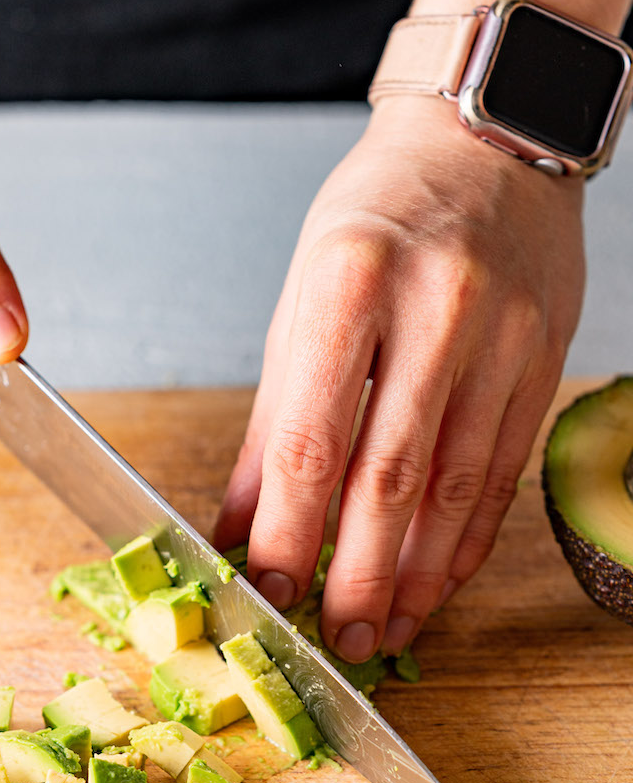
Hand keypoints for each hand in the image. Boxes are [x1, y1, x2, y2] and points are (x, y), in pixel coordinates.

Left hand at [215, 94, 584, 660]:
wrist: (483, 142)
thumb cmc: (374, 221)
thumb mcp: (302, 301)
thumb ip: (273, 421)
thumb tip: (238, 524)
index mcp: (349, 286)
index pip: (314, 439)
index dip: (289, 531)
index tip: (268, 588)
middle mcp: (434, 310)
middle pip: (391, 476)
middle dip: (358, 574)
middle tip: (337, 640)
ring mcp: (502, 336)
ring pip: (458, 486)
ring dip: (416, 573)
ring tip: (386, 628)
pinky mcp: (543, 358)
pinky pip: (503, 470)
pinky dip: (467, 538)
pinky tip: (437, 580)